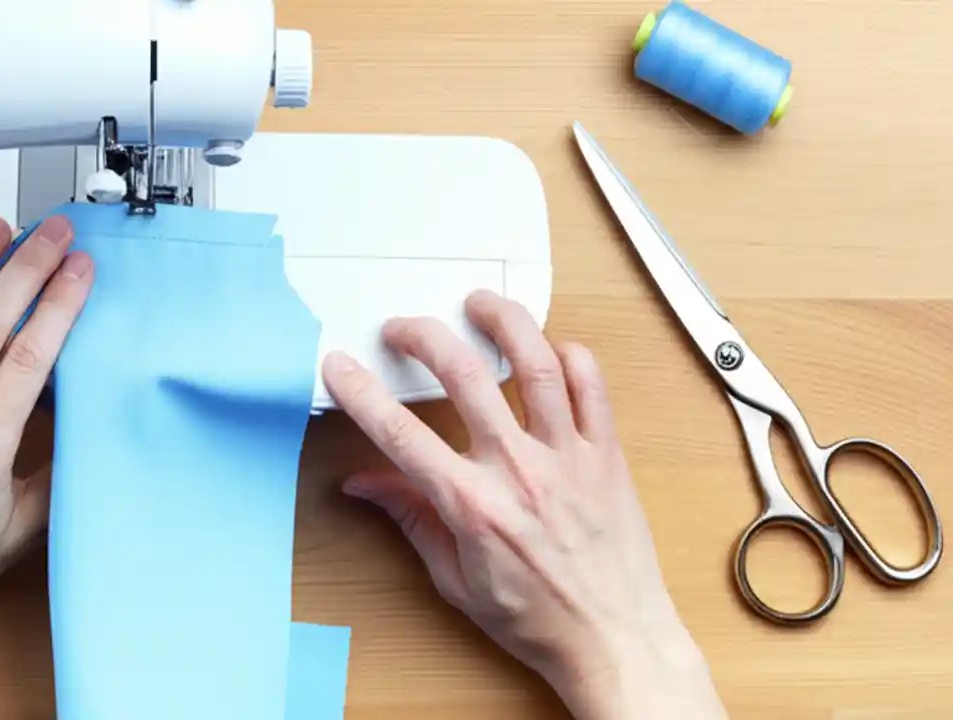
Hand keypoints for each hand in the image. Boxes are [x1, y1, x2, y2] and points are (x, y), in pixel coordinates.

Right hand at [322, 290, 725, 719]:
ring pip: (535, 363)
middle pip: (463, 375)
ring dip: (503, 322)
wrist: (614, 639)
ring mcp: (567, 457)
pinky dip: (573, 358)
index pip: (400, 433)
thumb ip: (411, 519)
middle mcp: (519, 470)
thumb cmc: (537, 619)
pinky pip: (593, 388)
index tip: (341, 366)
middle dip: (423, 336)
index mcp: (472, 505)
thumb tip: (365, 485)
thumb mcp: (455, 580)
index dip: (361, 392)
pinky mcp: (606, 456)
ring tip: (480, 305)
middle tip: (404, 328)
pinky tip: (554, 349)